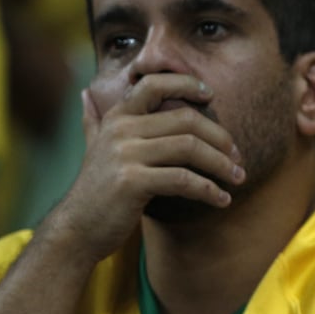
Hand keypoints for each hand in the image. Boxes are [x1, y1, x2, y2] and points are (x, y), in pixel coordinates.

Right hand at [43, 73, 244, 262]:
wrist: (76, 230)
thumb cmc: (94, 190)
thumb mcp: (93, 148)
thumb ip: (94, 121)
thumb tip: (85, 94)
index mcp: (117, 117)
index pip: (155, 85)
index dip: (187, 84)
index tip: (211, 96)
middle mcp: (120, 129)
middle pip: (186, 119)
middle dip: (220, 137)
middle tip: (237, 156)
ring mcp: (125, 154)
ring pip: (190, 148)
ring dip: (221, 164)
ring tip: (238, 178)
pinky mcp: (132, 182)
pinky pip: (183, 180)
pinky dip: (209, 190)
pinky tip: (222, 199)